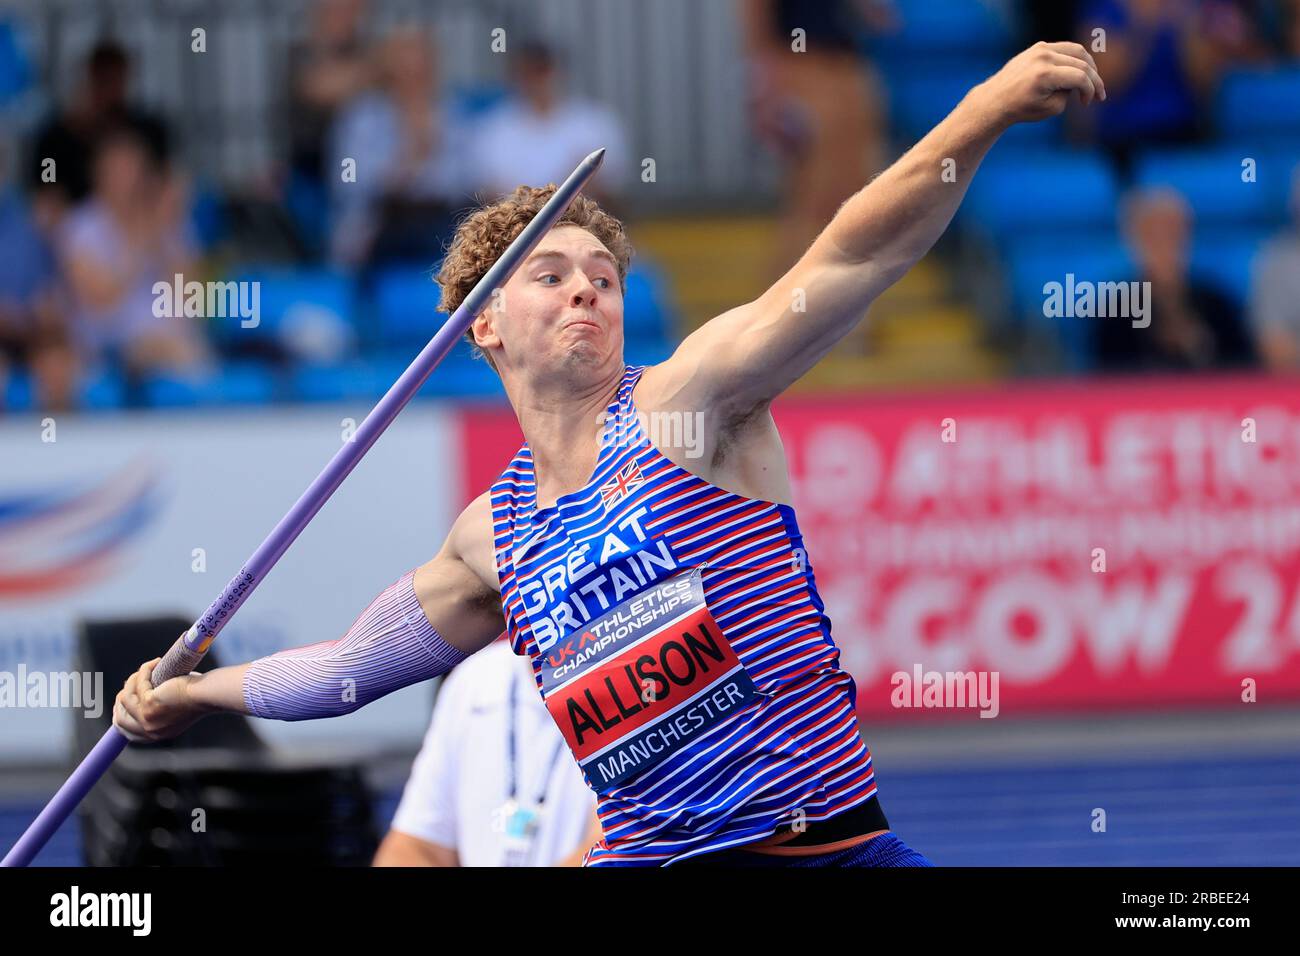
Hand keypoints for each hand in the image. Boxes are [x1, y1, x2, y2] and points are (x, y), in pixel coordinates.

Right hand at [112, 658, 206, 742]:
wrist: (209, 694)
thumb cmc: (199, 695)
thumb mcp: (174, 708)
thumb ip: (158, 707)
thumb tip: (142, 692)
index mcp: (157, 734)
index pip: (129, 733)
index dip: (121, 716)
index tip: (120, 701)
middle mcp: (150, 731)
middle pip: (119, 719)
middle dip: (121, 698)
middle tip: (132, 681)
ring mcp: (147, 720)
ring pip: (125, 698)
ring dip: (134, 680)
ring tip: (150, 668)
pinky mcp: (148, 705)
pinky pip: (136, 685)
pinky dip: (144, 671)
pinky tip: (156, 663)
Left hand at [974, 41, 1105, 128]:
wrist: (996, 99)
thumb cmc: (1022, 108)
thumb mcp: (1051, 108)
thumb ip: (1070, 93)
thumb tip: (1080, 81)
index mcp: (1045, 75)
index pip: (1080, 77)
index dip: (1091, 90)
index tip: (1088, 103)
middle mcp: (1043, 58)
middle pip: (1081, 63)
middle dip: (1094, 79)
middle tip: (1099, 94)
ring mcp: (1040, 49)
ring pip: (1077, 51)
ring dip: (1089, 65)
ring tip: (1092, 81)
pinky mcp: (1038, 47)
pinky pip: (1065, 48)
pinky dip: (1076, 58)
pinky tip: (1080, 71)